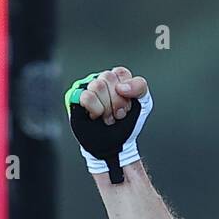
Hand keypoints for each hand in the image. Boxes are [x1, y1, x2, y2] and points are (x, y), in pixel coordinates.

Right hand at [65, 66, 152, 181]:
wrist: (115, 145)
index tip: (128, 105)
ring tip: (108, 116)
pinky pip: (86, 96)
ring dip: (106, 107)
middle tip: (118, 113)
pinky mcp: (75, 98)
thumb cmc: (126, 125)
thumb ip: (139, 87)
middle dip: (117, 101)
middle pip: (108, 77)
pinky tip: (96, 116)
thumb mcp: (143, 103)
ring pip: (97, 86)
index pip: (121, 73)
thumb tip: (121, 86)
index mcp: (116, 79)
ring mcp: (86, 88)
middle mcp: (100, 81)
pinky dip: (96, 110)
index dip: (127, 91)